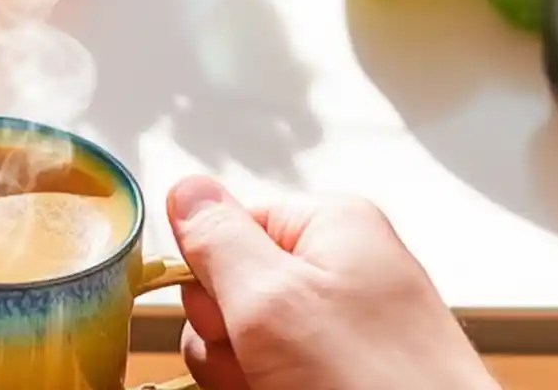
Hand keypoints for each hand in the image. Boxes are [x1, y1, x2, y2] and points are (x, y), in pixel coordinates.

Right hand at [167, 176, 498, 389]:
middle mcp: (337, 269)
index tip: (228, 311)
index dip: (211, 272)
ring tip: (279, 386)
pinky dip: (260, 387)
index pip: (226, 224)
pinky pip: (264, 370)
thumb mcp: (272, 299)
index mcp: (331, 226)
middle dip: (225, 332)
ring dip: (238, 370)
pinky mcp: (330, 371)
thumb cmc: (373, 384)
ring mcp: (335, 327)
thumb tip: (184, 188)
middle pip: (227, 285)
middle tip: (261, 360)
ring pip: (238, 339)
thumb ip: (216, 237)